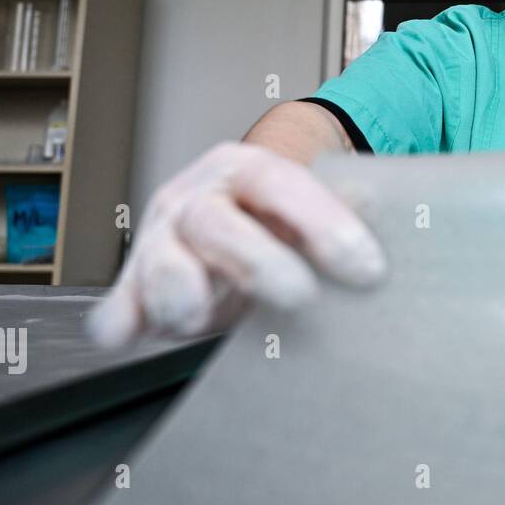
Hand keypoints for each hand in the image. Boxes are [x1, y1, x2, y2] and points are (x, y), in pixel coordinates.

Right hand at [87, 141, 386, 346]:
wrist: (228, 211)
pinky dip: (120, 322)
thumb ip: (344, 206)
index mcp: (242, 169)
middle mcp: (194, 199)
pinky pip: (119, 304)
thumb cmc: (274, 214)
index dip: (324, 224)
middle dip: (258, 262)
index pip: (281, 185)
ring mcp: (159, 241)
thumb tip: (384, 207)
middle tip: (302, 298)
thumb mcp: (310, 201)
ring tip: (202, 318)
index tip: (367, 268)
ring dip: (183, 295)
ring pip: (160, 264)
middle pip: (214, 222)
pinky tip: (126, 335)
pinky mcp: (136, 287)